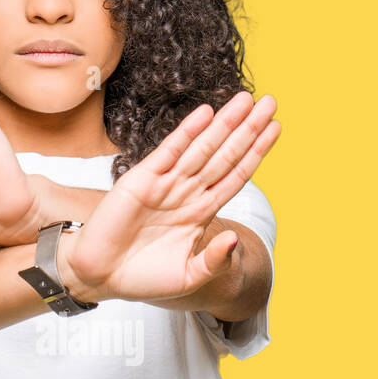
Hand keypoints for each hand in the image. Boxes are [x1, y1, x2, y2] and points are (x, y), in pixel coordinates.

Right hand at [57, 91, 280, 303]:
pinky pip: (169, 151)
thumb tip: (234, 239)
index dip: (256, 152)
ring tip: (248, 100)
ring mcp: (165, 184)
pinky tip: (206, 113)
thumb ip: (214, 260)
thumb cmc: (143, 278)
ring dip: (225, 124)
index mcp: (201, 212)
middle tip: (270, 102)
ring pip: (202, 148)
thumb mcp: (189, 277)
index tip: (276, 128)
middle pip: (224, 154)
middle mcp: (187, 192)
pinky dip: (187, 132)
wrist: (100, 276)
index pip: (236, 174)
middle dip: (248, 129)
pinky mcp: (141, 179)